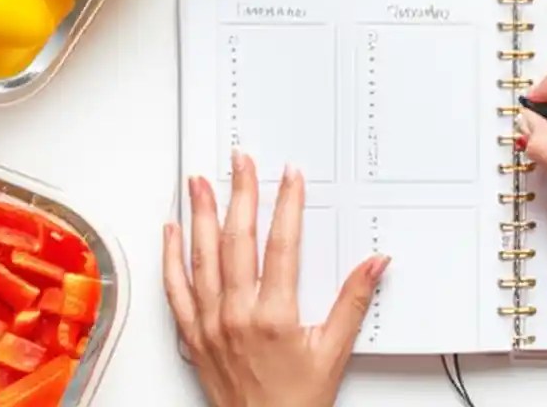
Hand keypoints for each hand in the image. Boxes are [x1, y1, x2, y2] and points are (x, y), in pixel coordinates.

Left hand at [163, 152, 390, 406]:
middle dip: (240, 195)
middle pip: (237, 241)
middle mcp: (236, 316)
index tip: (290, 177)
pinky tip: (173, 231)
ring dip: (201, 215)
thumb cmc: (296, 401)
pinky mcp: (193, 336)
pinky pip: (176, 289)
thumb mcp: (334, 351)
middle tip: (241, 163)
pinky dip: (172, 257)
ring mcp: (209, 324)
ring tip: (201, 182)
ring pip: (202, 258)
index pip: (281, 246)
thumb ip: (353, 302)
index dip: (286, 206)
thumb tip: (374, 264)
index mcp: (273, 316)